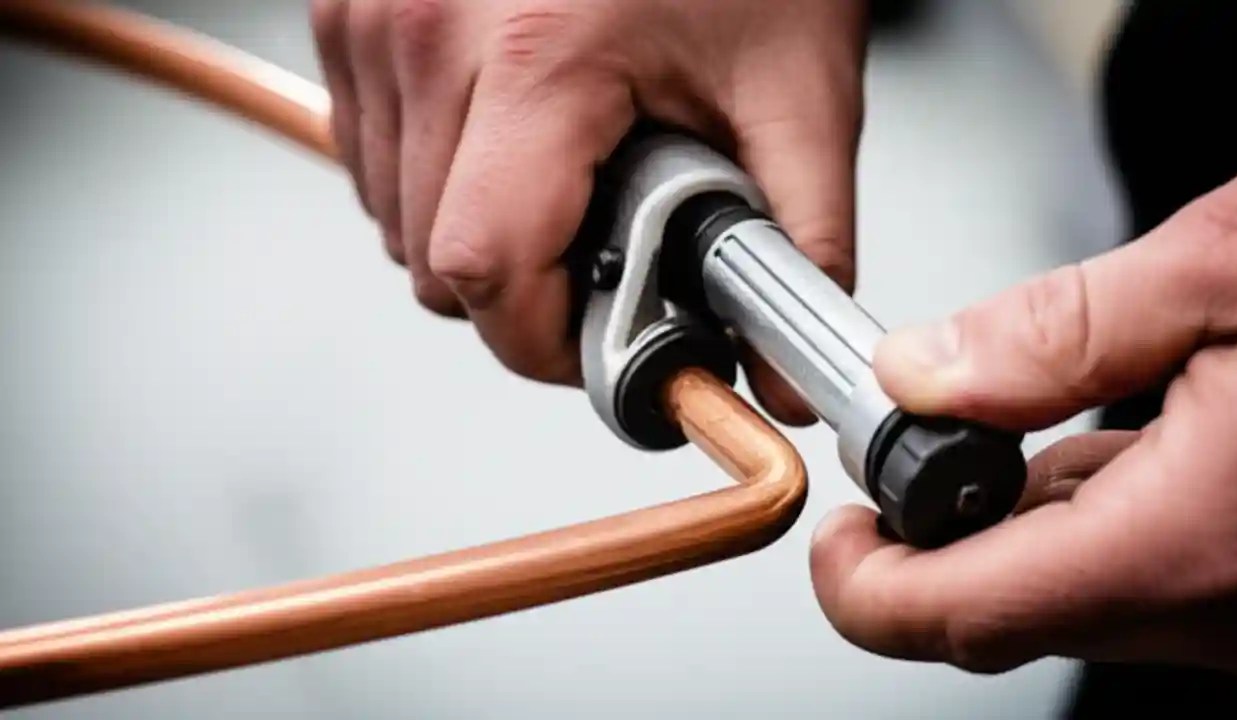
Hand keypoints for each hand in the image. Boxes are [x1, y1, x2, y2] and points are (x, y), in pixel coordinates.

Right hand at [309, 0, 868, 424]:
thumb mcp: (795, 84)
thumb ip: (798, 243)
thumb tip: (785, 371)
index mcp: (539, 55)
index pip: (487, 267)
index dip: (544, 340)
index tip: (599, 344)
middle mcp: (429, 31)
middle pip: (435, 263)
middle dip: (524, 295)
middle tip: (604, 253)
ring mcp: (375, 16)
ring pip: (395, 218)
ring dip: (476, 236)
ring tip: (564, 178)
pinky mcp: (352, 9)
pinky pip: (370, 154)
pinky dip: (434, 179)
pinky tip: (508, 141)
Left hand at [810, 148, 1236, 680]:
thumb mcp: (1232, 268)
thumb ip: (1058, 333)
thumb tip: (926, 372)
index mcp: (1204, 541)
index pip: (972, 619)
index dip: (870, 594)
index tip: (832, 548)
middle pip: (1023, 612)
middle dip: (942, 542)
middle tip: (905, 461)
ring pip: (1095, 595)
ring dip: (1026, 526)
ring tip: (1004, 436)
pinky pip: (1165, 579)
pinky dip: (1107, 522)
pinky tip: (1112, 451)